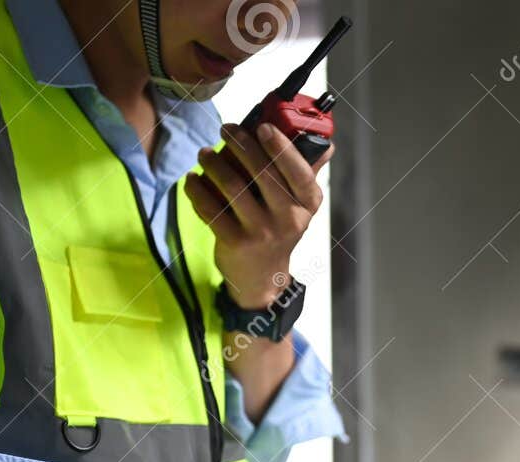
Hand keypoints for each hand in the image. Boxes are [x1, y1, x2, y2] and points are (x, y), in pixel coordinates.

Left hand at [184, 122, 332, 308]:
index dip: (280, 147)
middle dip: (240, 144)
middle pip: (262, 172)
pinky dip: (197, 189)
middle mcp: (289, 218)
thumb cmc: (278, 229)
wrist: (262, 277)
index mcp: (307, 204)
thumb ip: (306, 172)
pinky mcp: (236, 242)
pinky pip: (211, 208)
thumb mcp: (298, 206)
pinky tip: (193, 179)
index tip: (262, 127)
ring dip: (214, 163)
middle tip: (226, 129)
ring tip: (205, 153)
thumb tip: (326, 143)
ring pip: (233, 186)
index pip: (299, 171)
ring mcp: (262, 232)